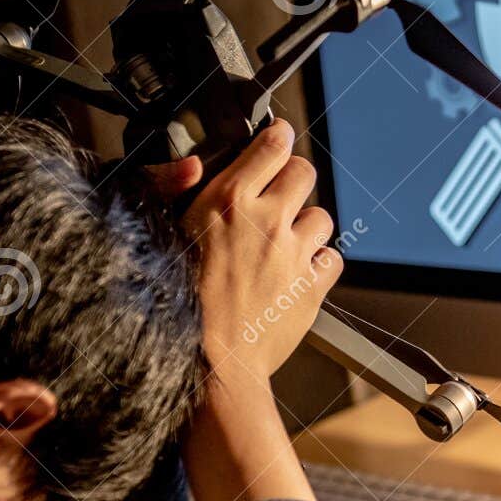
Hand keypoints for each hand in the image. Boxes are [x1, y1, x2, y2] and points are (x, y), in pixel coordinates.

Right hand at [173, 119, 340, 382]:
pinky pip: (333, 258)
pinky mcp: (311, 286)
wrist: (210, 361)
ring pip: (321, 217)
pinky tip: (298, 273)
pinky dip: (320, 263)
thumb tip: (196, 165)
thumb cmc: (180, 305)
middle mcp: (266, 221)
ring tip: (285, 246)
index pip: (271, 145)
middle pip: (303, 172)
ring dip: (306, 226)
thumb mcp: (168, 237)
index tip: (276, 140)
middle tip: (281, 197)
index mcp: (227, 201)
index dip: (277, 139)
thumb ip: (181, 194)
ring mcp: (294, 254)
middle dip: (293, 179)